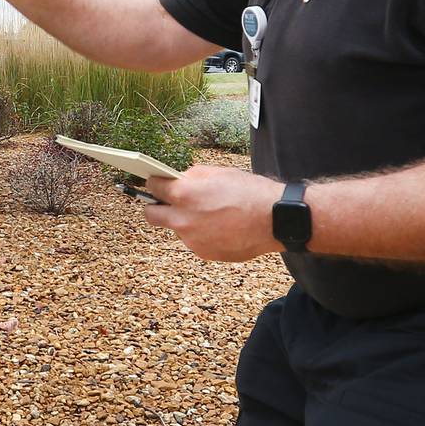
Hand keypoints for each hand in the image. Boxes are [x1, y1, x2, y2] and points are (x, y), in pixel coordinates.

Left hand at [142, 166, 285, 261]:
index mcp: (183, 195)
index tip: (157, 184)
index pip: (153, 187)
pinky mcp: (204, 252)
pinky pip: (193, 241)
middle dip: (156, 207)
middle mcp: (182, 219)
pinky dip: (201, 234)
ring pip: (176, 228)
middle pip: (151, 215)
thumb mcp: (217, 172)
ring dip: (185, 221)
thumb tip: (178, 179)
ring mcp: (192, 239)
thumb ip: (191, 176)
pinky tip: (220, 227)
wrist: (274, 219)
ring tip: (210, 214)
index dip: (155, 184)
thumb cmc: (249, 192)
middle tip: (167, 202)